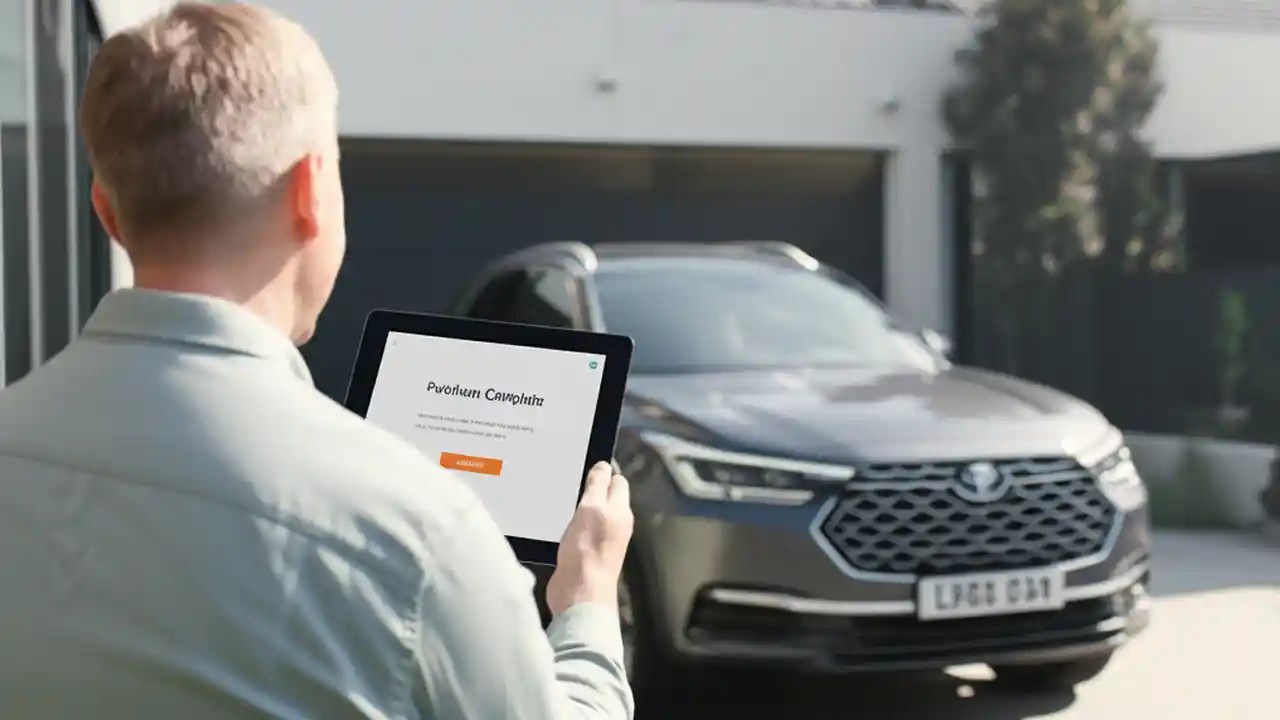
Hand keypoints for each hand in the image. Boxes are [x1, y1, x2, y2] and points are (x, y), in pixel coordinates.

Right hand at [546, 461, 633, 616]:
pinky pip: (579, 531)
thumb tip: (603, 466)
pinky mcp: (584, 554)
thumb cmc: (588, 554)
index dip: (602, 471)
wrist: (579, 595)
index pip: (617, 481)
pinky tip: (558, 525)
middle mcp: (614, 525)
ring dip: (577, 508)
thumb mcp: (592, 509)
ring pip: (591, 514)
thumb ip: (598, 486)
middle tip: (569, 483)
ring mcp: (600, 541)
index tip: (583, 465)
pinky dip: (570, 525)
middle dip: (589, 488)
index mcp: (620, 511)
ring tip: (561, 502)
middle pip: (604, 496)